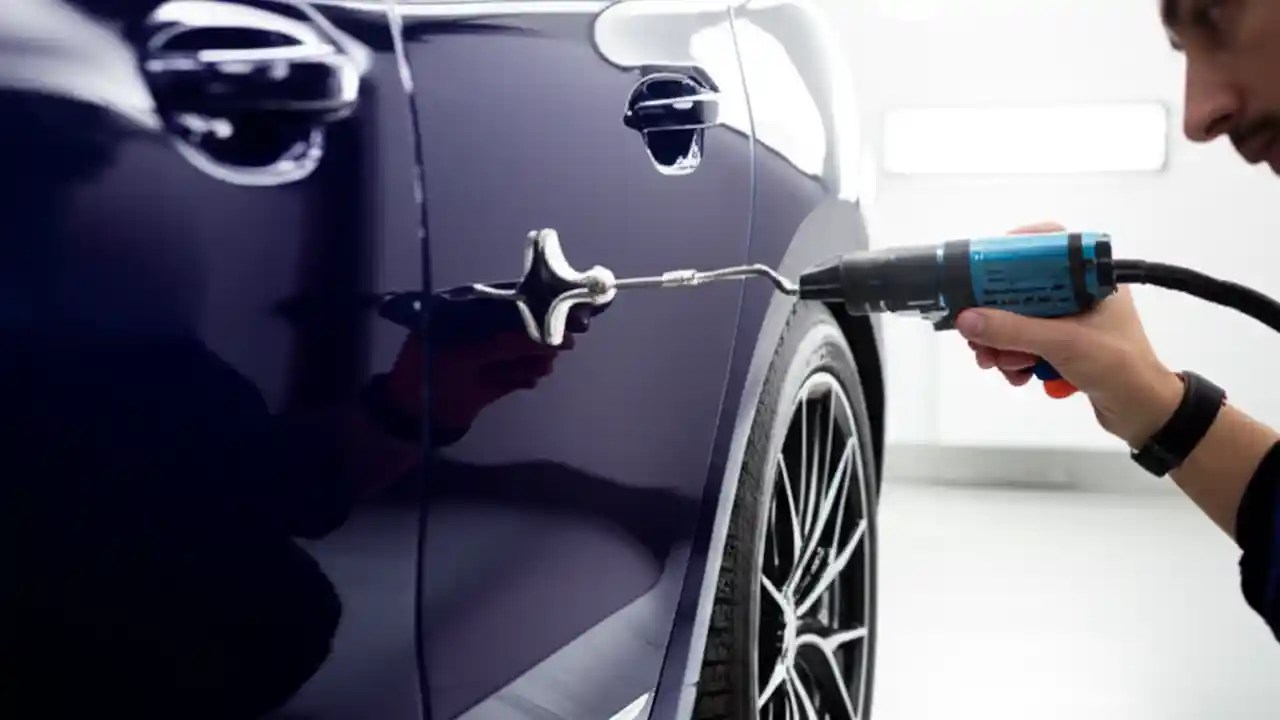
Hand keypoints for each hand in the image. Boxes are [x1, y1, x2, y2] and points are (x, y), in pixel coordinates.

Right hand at [956, 222, 1183, 446]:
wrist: (1143, 413)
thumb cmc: (1118, 368)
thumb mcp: (1064, 344)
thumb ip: (1014, 331)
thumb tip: (965, 319)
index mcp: (1090, 279)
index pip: (1047, 246)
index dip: (1012, 251)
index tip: (981, 268)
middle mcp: (1078, 295)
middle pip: (1023, 288)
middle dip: (996, 314)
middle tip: (977, 331)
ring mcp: (1069, 322)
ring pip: (1019, 320)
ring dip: (1002, 343)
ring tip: (997, 362)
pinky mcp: (1062, 347)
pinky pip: (1025, 344)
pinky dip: (1014, 358)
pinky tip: (1017, 375)